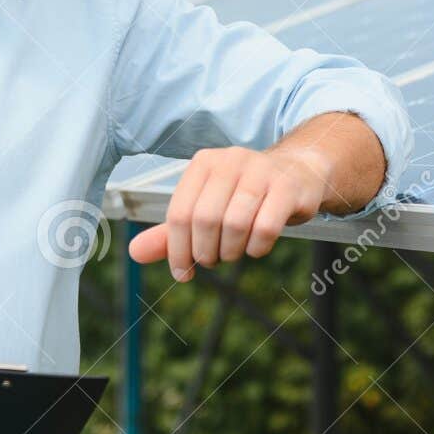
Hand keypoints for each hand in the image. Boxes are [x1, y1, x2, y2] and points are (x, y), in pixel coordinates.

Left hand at [127, 145, 329, 280]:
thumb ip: (171, 232)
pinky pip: (265, 228)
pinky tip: (256, 247)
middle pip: (204, 220)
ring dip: (231, 251)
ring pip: (234, 225)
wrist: (299, 173)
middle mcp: (230, 161)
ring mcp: (261, 171)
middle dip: (206, 252)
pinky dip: (256, 248)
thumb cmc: (245, 195)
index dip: (176, 250)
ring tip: (234, 252)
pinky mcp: (287, 188)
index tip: (182, 272)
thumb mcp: (205, 209)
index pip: (179, 213)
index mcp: (203, 163)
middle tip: (213, 260)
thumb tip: (134, 253)